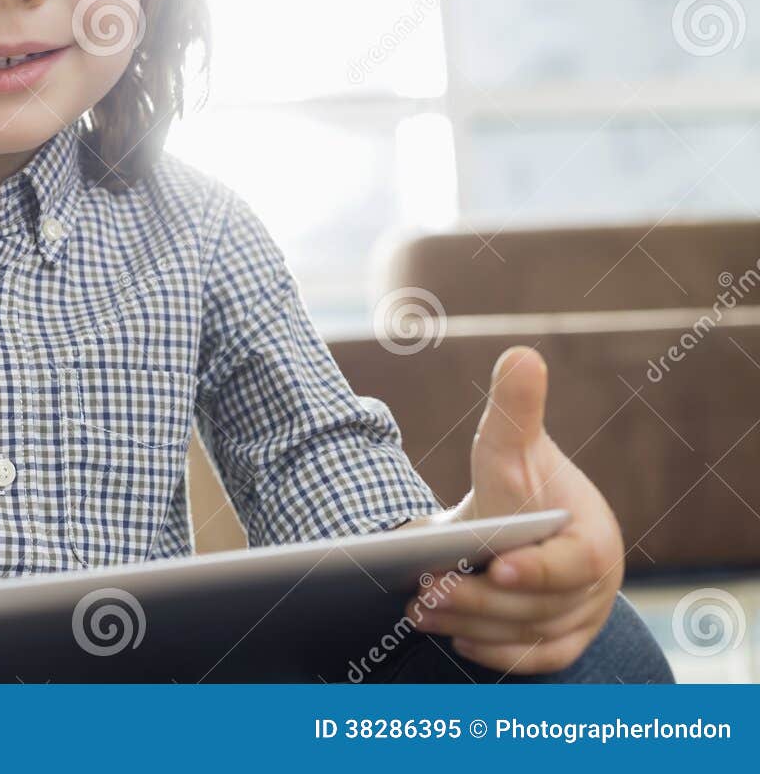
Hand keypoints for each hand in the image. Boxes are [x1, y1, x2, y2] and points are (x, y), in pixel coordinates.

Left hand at [407, 346, 623, 674]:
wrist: (526, 524)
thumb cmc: (521, 484)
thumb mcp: (511, 447)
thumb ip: (515, 410)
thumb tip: (521, 354)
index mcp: (593, 537)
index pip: (573, 563)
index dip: (539, 568)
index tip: (500, 567)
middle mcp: (594, 586)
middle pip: (537, 606)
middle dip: (479, 598)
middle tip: (425, 587)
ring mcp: (579, 619)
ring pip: (524, 634)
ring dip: (470, 624)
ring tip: (418, 606)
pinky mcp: (558, 644)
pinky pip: (530, 660)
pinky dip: (492, 652)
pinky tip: (450, 636)